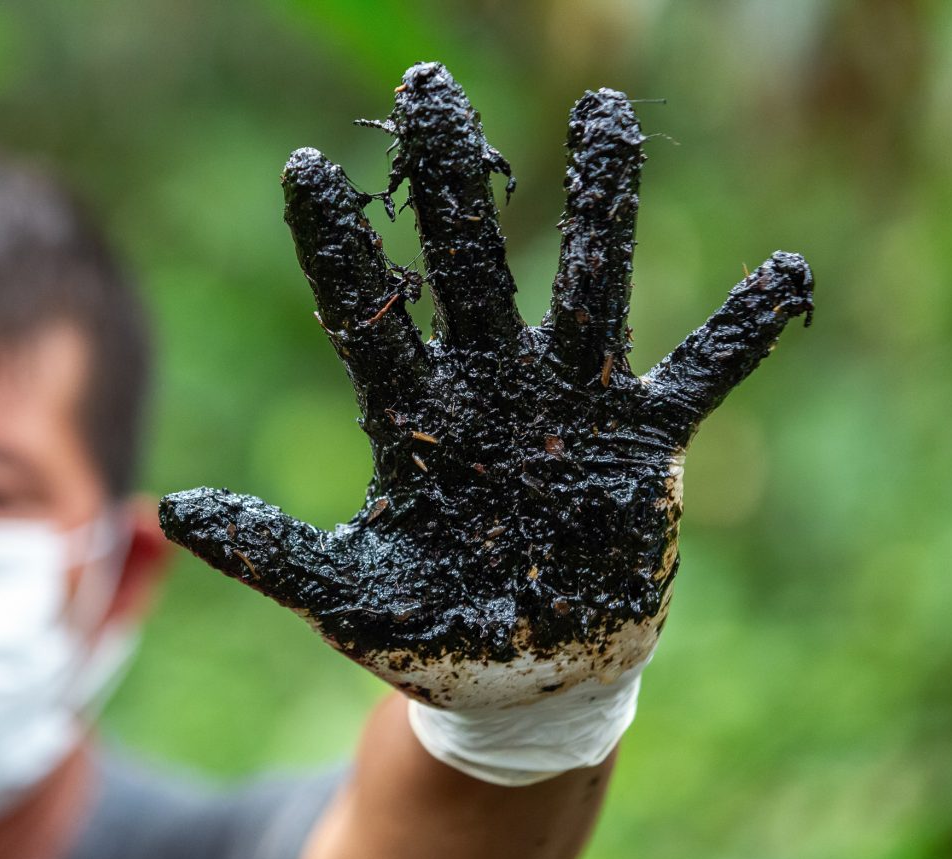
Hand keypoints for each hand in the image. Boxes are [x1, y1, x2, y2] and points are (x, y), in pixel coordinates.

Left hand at [159, 62, 812, 709]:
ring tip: (606, 114)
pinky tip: (781, 272)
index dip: (339, 243)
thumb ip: (272, 553)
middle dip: (450, 183)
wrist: (520, 678)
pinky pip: (700, 373)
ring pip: (587, 285)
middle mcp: (489, 387)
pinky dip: (740, 331)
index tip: (309, 165)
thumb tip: (171, 511)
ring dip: (602, 206)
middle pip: (468, 264)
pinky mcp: (640, 443)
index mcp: (413, 414)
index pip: (367, 311)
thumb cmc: (430, 632)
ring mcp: (568, 406)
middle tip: (430, 87)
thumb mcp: (348, 594)